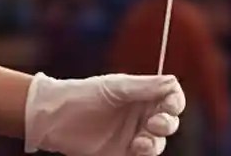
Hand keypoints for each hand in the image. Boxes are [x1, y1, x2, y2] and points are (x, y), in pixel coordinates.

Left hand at [23, 72, 185, 155]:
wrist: (54, 117)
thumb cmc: (83, 95)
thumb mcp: (116, 87)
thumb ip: (145, 87)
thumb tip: (173, 82)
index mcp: (142, 95)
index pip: (171, 98)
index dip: (176, 102)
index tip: (171, 106)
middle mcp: (140, 115)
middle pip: (169, 122)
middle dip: (167, 124)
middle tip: (154, 124)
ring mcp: (132, 136)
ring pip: (158, 143)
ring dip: (155, 143)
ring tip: (139, 142)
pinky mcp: (122, 154)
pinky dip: (144, 155)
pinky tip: (134, 149)